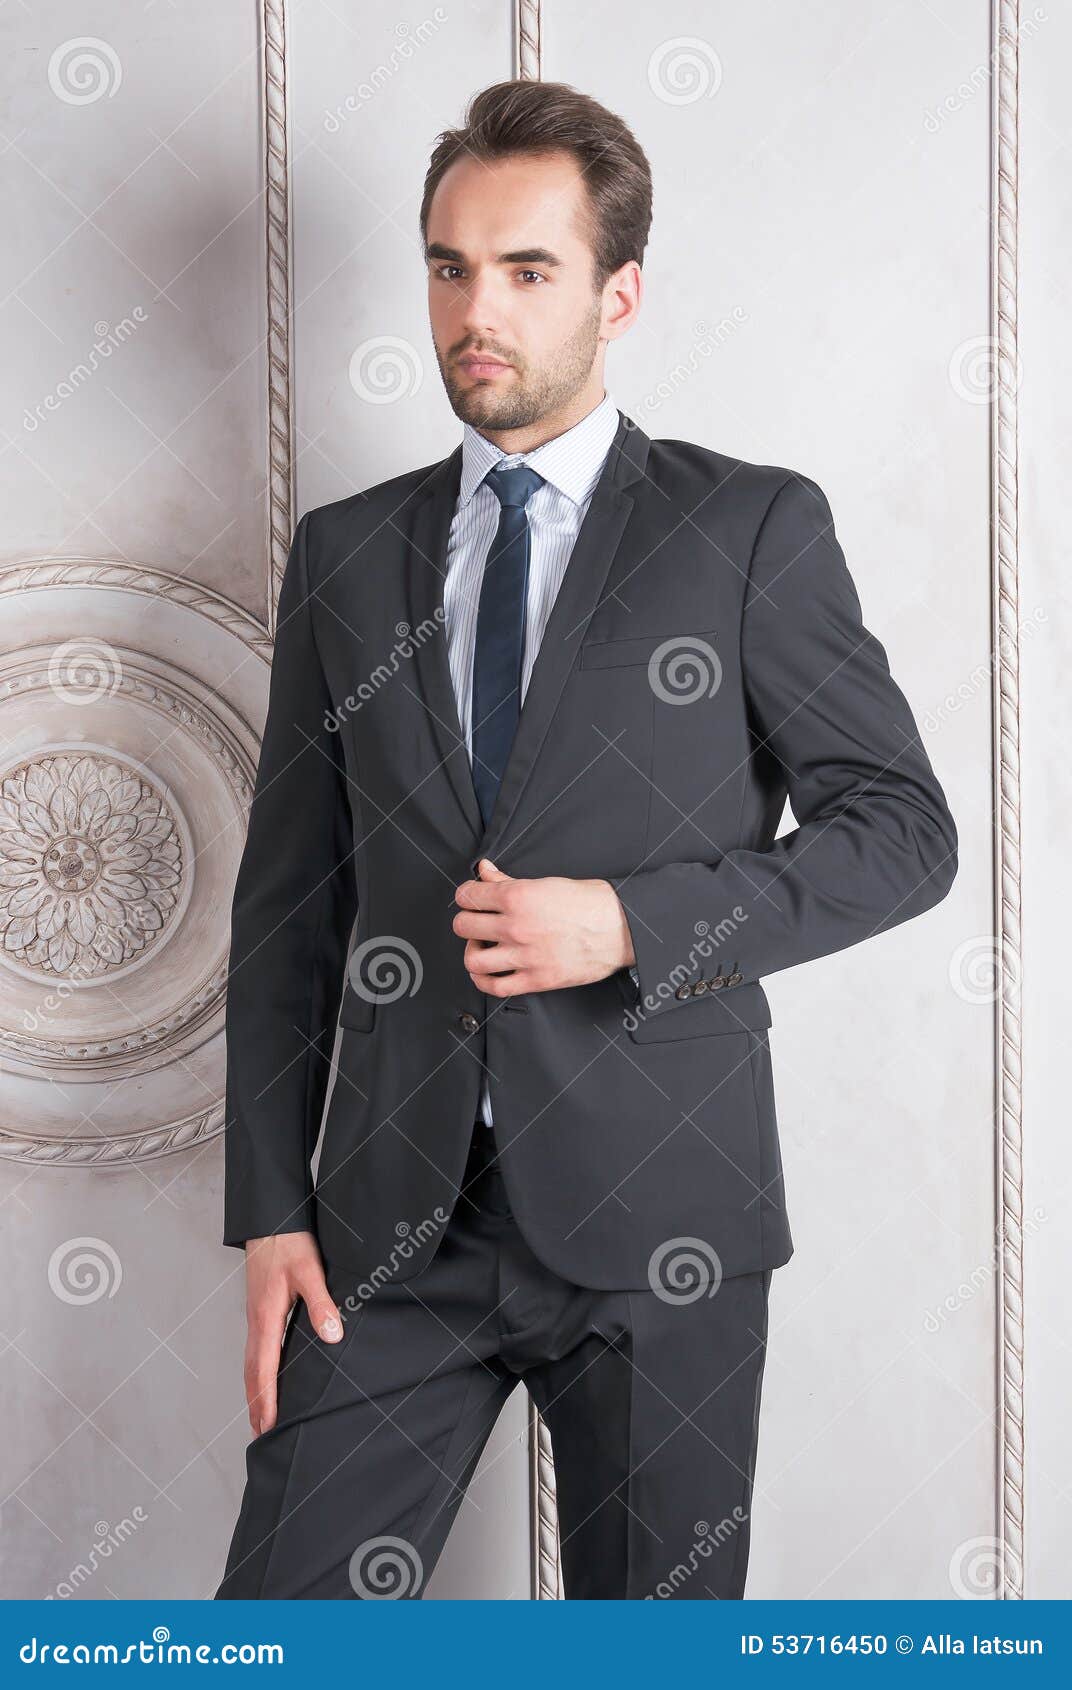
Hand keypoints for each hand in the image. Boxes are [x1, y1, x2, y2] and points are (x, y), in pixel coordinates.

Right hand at [241, 1231, 343, 1436]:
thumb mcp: (310, 1271)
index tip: (267, 1427)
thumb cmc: (289, 1243)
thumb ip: (321, 1303)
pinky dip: (258, 1370)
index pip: (264, 1368)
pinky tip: (267, 1375)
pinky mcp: (261, 1309)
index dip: (267, 1399)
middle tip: (260, 1435)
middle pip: (252, 1372)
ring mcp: (256, 1316)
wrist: (270, 1220)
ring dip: (255, 1390)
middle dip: (256, 1404)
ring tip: (260, 1416)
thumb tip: (331, 1335)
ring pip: (252, 1362)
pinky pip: (256, 1349)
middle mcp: (257, 1322)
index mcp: (266, 1317)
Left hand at [452, 858, 634, 996]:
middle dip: (466, 921)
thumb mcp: (545, 882)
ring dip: (472, 952)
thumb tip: (484, 870)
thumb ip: (508, 879)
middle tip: (477, 922)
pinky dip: (484, 981)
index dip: (466, 895)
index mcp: (517, 896)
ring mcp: (524, 955)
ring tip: (482, 947)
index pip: (467, 896)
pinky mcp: (536, 979)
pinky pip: (495, 987)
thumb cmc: (588, 903)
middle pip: (463, 926)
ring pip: (472, 959)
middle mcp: (516, 926)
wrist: (620, 927)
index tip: (472, 898)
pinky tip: (488, 972)